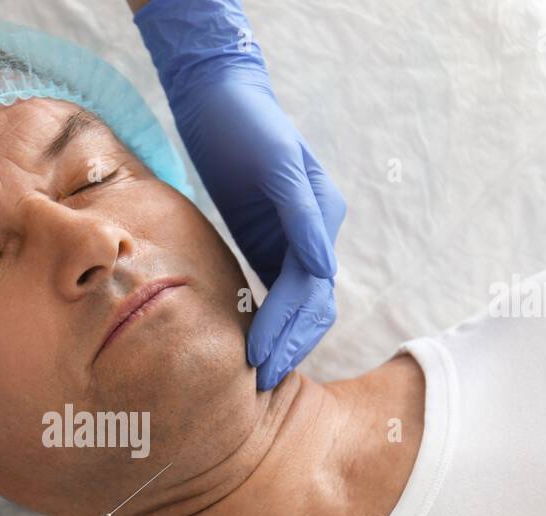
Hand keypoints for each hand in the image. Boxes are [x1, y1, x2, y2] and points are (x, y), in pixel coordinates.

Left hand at [134, 0, 346, 388]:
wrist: (220, 100)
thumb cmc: (249, 126)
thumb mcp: (278, 164)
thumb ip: (301, 215)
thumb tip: (325, 267)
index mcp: (323, 217)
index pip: (311, 287)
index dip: (288, 326)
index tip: (262, 359)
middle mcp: (314, 232)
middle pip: (312, 304)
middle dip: (290, 344)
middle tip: (262, 383)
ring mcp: (291, 238)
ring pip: (298, 303)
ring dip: (283, 339)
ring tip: (259, 376)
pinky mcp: (266, 240)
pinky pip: (275, 290)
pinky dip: (269, 320)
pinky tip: (252, 346)